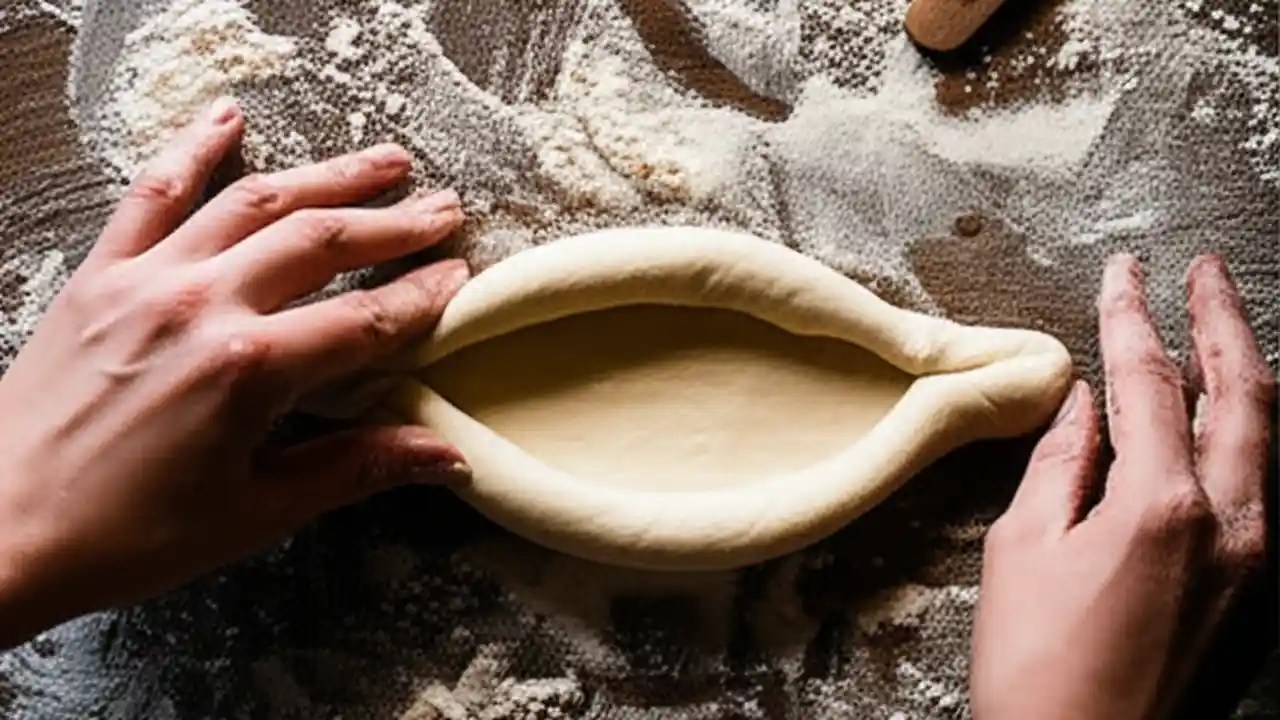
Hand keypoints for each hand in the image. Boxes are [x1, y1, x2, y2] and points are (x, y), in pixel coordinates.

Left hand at [0, 98, 470, 646]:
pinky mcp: (100, 276)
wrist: (0, 532)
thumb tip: (442, 454)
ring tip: (383, 161)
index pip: (364, 319)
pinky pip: (152, 193)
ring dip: (326, 176)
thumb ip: (354, 469)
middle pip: (320, 241)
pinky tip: (228, 119)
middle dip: (393, 222)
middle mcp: (200, 306)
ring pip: (253, 202)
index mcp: (247, 370)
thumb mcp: (255, 512)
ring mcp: (146, 281)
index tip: (460, 277)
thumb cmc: (124, 535)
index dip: (422, 296)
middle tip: (445, 208)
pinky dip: (193, 149)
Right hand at [970, 255, 1274, 718]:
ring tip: (1219, 328)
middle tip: (1204, 271)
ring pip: (1272, 437)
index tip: (1125, 273)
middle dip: (1222, 320)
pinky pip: (1269, 486)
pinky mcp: (1266, 594)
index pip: (1152, 382)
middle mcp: (1237, 526)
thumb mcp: (1022, 551)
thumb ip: (1060, 462)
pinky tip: (1225, 420)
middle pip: (1247, 392)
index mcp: (1164, 508)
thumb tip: (1082, 401)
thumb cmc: (1039, 672)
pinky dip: (1249, 434)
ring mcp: (1264, 562)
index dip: (1132, 318)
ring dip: (1247, 372)